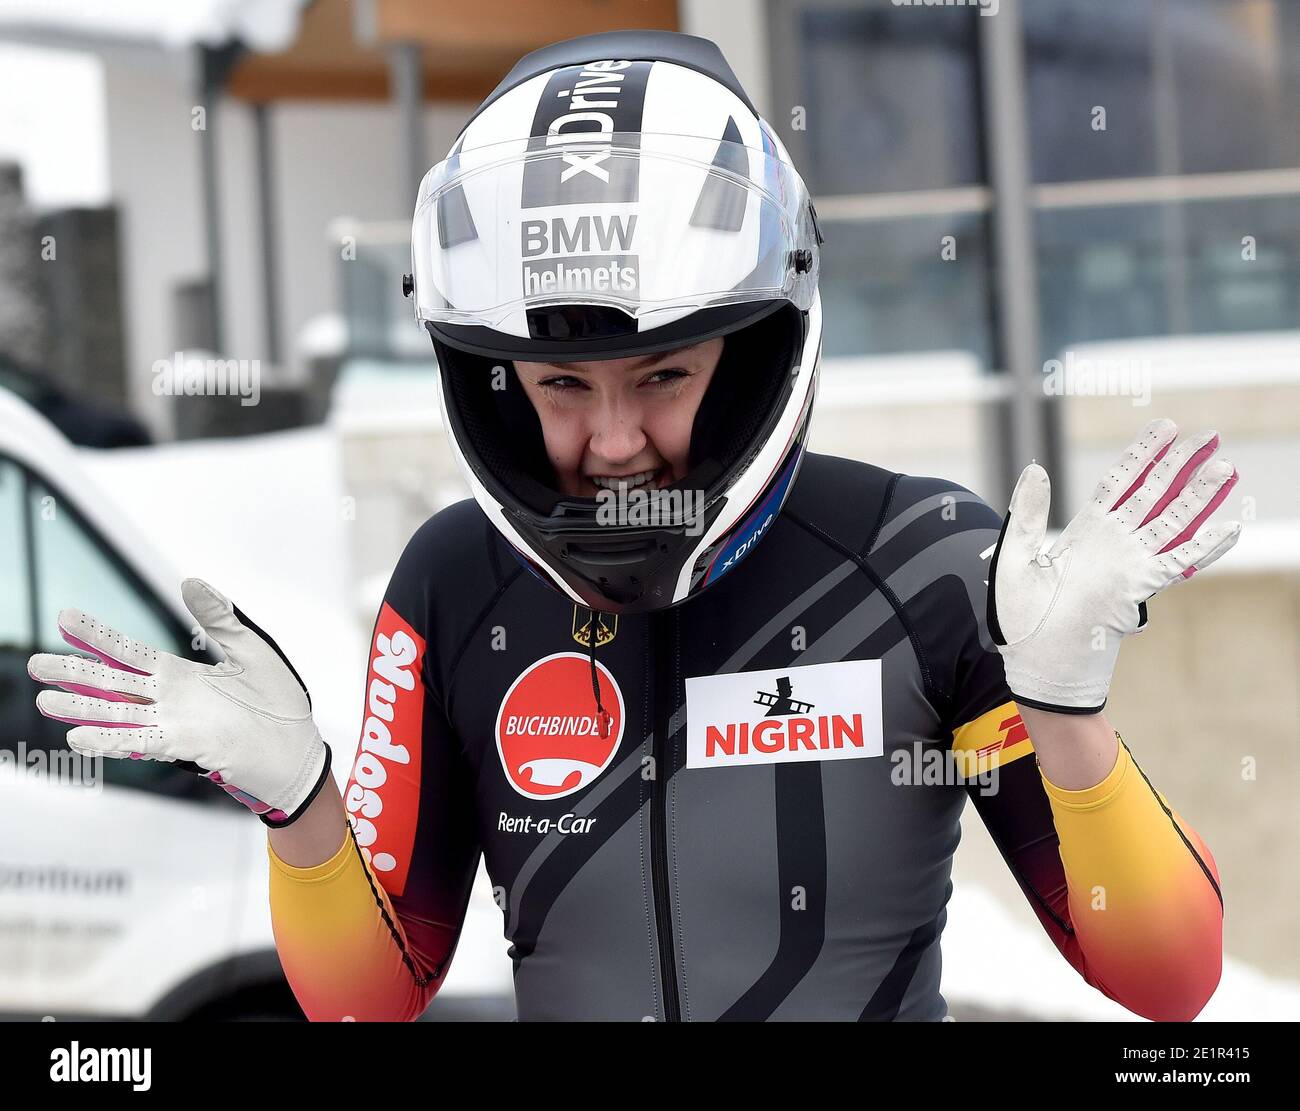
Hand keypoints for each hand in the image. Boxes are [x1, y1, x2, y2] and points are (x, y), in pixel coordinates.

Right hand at [28, 578, 330, 825]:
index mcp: (182, 675)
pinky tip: (78, 738)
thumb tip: (189, 581)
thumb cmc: (278, 703)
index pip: (131, 652)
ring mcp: (175, 723)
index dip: (98, 636)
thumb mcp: (250, 650)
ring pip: (118, 713)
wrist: (299, 747)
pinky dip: (110, 740)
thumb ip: (219, 619)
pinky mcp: (187, 745)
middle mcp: (171, 699)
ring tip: (45, 699)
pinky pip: (141, 741)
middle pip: (113, 682)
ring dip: (82, 708)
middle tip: (34, 663)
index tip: (65, 617)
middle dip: (75, 672)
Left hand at [988, 419, 1240, 713]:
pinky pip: (1177, 561)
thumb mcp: (1015, 557)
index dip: (1142, 453)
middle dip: (1181, 463)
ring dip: (1198, 495)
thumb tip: (1035, 468)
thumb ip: (1028, 513)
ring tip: (1224, 466)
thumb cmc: (1022, 618)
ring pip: (1171, 520)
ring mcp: (1128, 564)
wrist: (1035, 662)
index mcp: (1085, 531)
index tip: (1165, 426)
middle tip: (1210, 435)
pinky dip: (1204, 546)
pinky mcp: (1138, 588)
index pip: (1121, 482)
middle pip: (1154, 493)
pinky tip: (1229, 526)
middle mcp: (1113, 543)